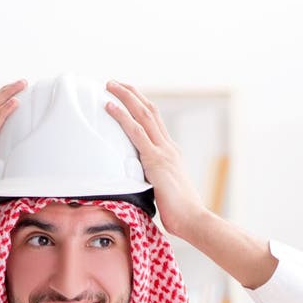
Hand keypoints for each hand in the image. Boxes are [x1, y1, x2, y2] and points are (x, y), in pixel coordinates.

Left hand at [105, 81, 204, 237]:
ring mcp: (163, 152)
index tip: (128, 96)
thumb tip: (140, 188)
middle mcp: (169, 147)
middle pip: (149, 110)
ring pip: (143, 114)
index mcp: (172, 153)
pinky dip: (121, 117)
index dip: (141, 106)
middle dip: (132, 93)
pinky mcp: (156, 161)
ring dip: (125, 97)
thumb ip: (154, 183)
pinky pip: (136, 132)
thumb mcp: (165, 192)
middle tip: (115, 83)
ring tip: (109, 85)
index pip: (156, 122)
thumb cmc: (180, 214)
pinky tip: (109, 107)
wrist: (193, 219)